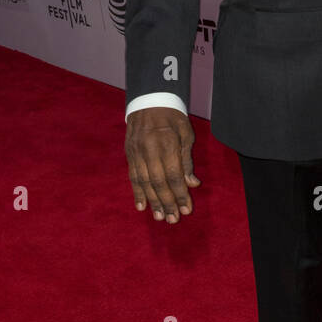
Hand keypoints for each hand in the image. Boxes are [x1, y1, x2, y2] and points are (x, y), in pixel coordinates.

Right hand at [125, 107, 200, 223]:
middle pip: (159, 182)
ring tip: (159, 217)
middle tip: (173, 220)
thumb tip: (192, 184)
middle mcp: (150, 149)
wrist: (149, 101)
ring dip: (152, 202)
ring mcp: (137, 152)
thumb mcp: (186, 134)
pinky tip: (142, 206)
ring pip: (145, 182)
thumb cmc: (172, 118)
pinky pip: (133, 176)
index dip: (180, 194)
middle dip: (167, 203)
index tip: (186, 209)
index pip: (175, 175)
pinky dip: (137, 192)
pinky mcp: (129, 154)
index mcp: (167, 144)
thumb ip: (186, 160)